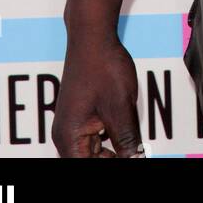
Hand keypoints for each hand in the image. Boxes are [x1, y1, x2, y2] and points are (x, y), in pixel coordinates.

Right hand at [52, 33, 144, 157]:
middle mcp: (66, 136)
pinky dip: (112, 141)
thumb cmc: (102, 66)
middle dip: (114, 158)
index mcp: (69, 139)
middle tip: (136, 152)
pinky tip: (128, 135)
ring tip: (135, 146)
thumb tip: (136, 160)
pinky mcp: (82, 116)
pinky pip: (97, 139)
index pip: (87, 167)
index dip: (113, 164)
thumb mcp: (121, 109)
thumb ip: (128, 142)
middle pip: (90, 162)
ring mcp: (73, 125)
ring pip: (95, 153)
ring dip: (115, 152)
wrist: (92, 35)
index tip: (133, 157)